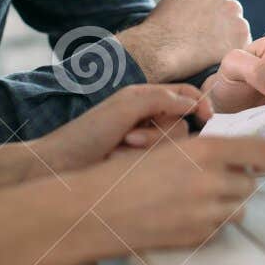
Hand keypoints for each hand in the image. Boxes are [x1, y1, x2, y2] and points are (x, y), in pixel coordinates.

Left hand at [31, 84, 205, 172]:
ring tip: (118, 151)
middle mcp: (149, 121)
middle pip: (182, 128)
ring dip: (146, 150)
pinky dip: (138, 164)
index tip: (207, 119)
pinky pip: (159, 165)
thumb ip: (161, 99)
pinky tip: (117, 164)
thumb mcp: (126, 106)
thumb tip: (192, 104)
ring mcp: (144, 146)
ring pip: (172, 150)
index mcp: (146, 99)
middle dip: (157, 135)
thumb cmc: (85, 134)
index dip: (201, 105)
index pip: (187, 96)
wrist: (58, 166)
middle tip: (128, 137)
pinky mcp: (140, 167)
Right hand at [82, 136, 264, 249]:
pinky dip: (211, 222)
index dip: (262, 156)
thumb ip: (203, 150)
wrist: (96, 211)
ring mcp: (207, 214)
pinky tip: (186, 215)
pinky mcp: (197, 238)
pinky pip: (220, 229)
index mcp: (205, 151)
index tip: (256, 160)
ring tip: (200, 198)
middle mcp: (212, 181)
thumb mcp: (166, 148)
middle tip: (214, 178)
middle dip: (237, 180)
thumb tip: (234, 153)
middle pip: (250, 183)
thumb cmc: (123, 173)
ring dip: (227, 203)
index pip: (261, 152)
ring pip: (240, 209)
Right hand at [116, 0, 249, 82]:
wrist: (159, 51)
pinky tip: (213, 56)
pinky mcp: (242, 32)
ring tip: (206, 49)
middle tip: (203, 38)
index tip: (196, 25)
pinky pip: (242, 41)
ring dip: (228, 34)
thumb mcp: (172, 2)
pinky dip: (232, 49)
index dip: (206, 12)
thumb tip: (202, 8)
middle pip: (227, 6)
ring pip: (236, 24)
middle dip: (220, 20)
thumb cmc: (158, 31)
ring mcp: (233, 11)